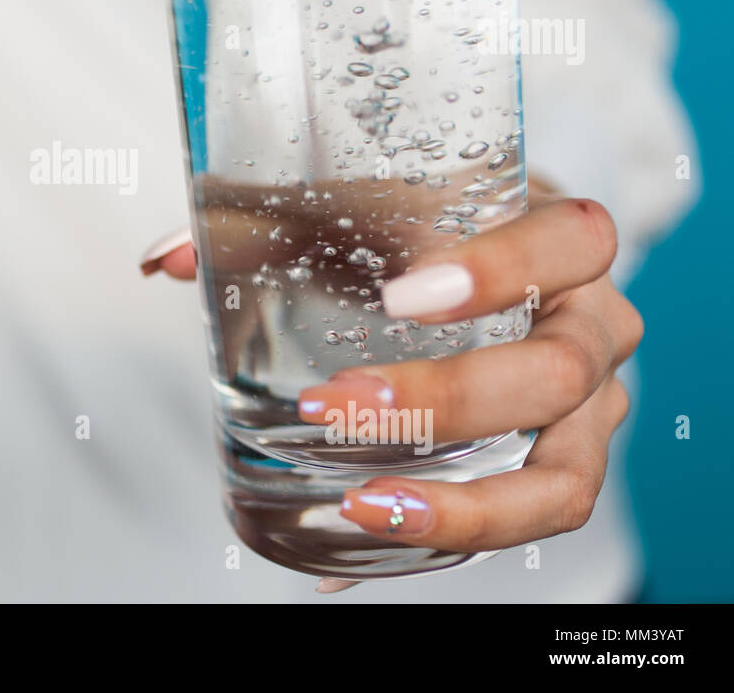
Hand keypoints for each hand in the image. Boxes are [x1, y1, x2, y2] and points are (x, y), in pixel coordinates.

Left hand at [142, 184, 642, 587]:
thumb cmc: (429, 224)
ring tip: (365, 507)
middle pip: (559, 375)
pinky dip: (440, 541)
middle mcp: (592, 328)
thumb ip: (261, 221)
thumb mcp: (363, 204)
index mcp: (561, 241)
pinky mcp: (556, 469)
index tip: (402, 294)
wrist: (488, 260)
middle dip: (448, 400)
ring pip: (565, 480)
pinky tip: (346, 551)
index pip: (573, 243)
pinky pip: (522, 525)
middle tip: (339, 404)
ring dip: (465, 505)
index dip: (501, 269)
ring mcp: (588, 410)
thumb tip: (163, 259)